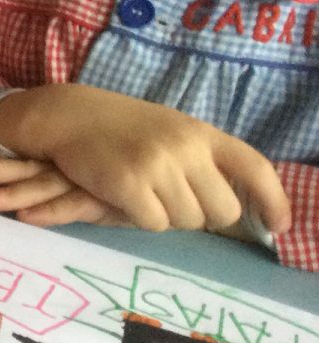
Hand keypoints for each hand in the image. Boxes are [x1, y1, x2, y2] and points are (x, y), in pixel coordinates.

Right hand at [0, 84, 291, 234]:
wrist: (65, 115)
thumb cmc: (118, 127)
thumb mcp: (168, 130)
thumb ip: (200, 158)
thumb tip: (234, 207)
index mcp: (200, 132)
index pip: (255, 168)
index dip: (274, 201)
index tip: (278, 227)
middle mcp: (185, 147)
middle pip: (223, 210)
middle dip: (202, 216)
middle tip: (173, 203)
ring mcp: (158, 165)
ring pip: (187, 221)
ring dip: (167, 217)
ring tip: (142, 194)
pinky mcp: (129, 183)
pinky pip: (154, 224)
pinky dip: (139, 219)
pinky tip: (122, 197)